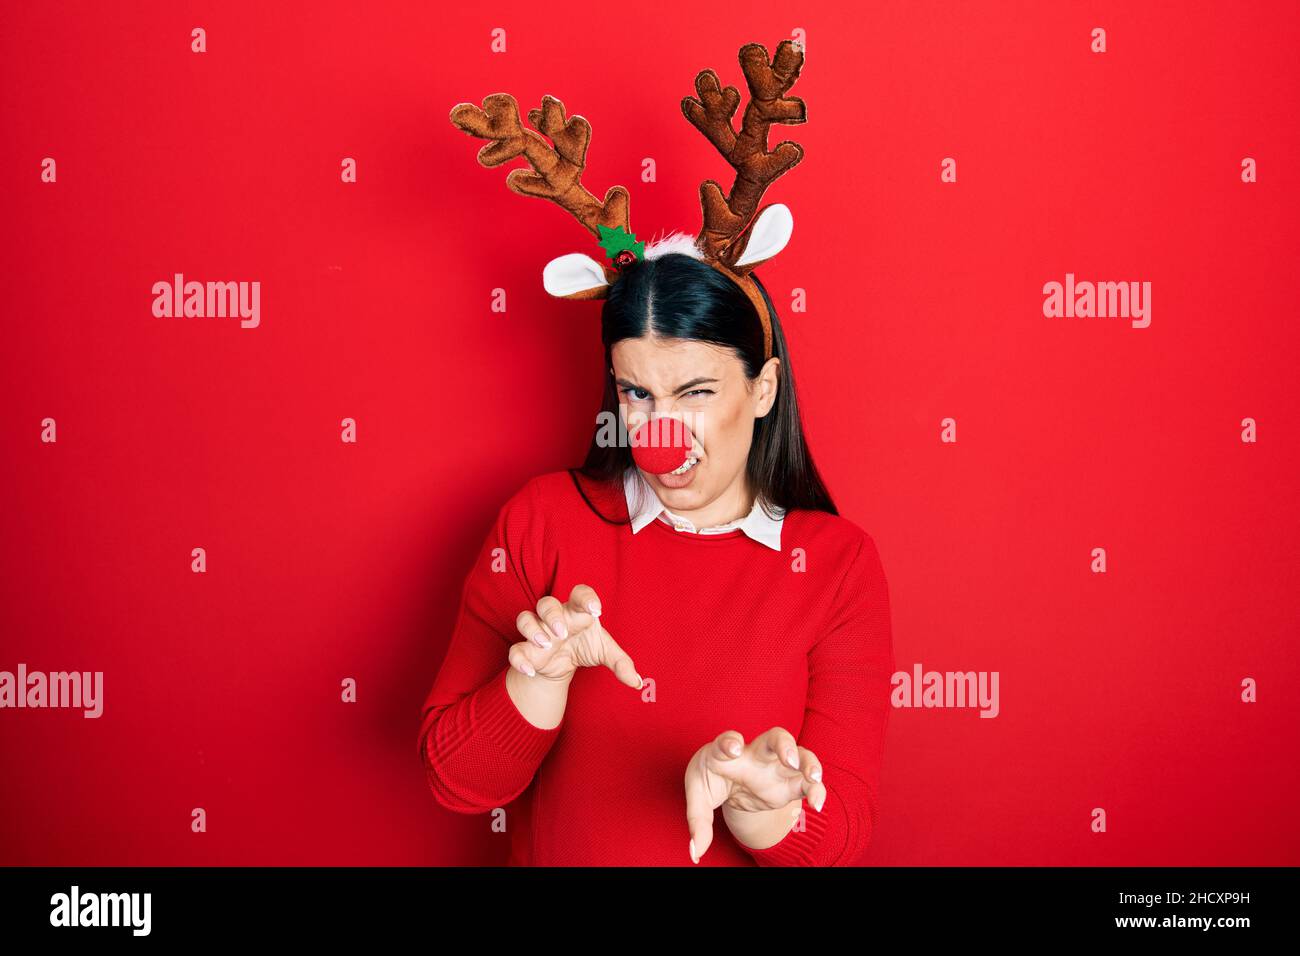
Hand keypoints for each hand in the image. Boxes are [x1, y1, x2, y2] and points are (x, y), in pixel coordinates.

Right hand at [510, 583, 641, 688]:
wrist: (564, 663)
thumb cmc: (585, 646)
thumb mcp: (604, 652)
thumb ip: (621, 664)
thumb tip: (637, 683)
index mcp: (577, 611)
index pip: (580, 593)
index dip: (586, 598)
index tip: (596, 610)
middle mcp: (555, 617)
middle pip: (546, 603)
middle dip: (552, 616)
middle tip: (562, 632)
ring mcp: (538, 631)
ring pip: (525, 619)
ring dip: (533, 630)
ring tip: (547, 645)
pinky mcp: (526, 650)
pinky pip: (515, 650)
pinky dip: (519, 659)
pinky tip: (531, 670)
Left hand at [683, 727, 824, 862]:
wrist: (730, 781)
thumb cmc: (712, 779)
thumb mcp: (698, 798)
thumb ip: (698, 822)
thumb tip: (697, 852)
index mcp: (726, 751)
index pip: (728, 740)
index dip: (730, 741)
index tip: (734, 748)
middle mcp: (756, 753)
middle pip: (774, 737)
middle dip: (784, 744)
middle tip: (789, 759)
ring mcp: (776, 766)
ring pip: (800, 755)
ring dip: (809, 763)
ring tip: (814, 778)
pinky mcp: (789, 783)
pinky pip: (807, 782)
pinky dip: (816, 790)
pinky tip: (817, 805)